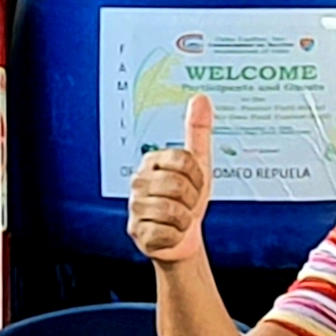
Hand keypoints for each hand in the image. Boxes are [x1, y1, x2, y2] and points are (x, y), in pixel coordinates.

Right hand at [124, 93, 214, 264]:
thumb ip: (198, 130)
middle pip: (178, 186)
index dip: (198, 176)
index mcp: (152, 161)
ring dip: (185, 219)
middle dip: (191, 199)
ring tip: (178, 218)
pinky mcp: (137, 232)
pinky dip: (177, 235)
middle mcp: (139, 181)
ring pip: (173, 211)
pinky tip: (170, 232)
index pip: (184, 160)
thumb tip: (200, 98)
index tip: (195, 183)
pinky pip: (168, 233)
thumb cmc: (188, 199)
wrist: (182, 237)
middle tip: (186, 203)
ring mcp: (135, 207)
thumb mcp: (199, 164)